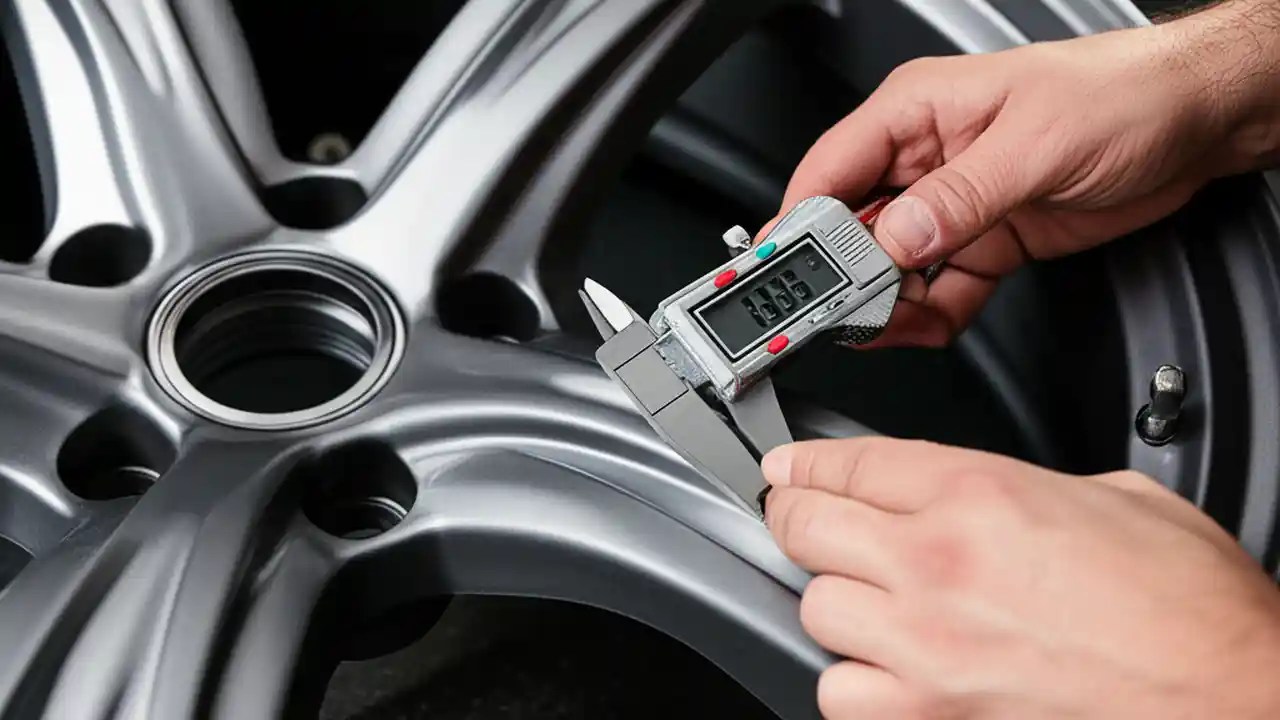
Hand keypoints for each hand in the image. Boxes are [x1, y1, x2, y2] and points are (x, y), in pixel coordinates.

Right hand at [759, 1, 1279, 346]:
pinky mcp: (986, 239)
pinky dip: (932, 316)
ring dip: (889, 306)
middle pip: (853, 229)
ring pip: (892, 269)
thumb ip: (958, 199)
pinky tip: (932, 326)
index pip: (829, 170)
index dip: (798, 225)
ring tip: (891, 329)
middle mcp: (925, 159)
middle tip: (838, 317)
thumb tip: (896, 239)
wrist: (1197, 120)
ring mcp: (954, 204)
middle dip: (844, 279)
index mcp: (916, 113)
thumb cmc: (1120, 93)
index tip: (781, 274)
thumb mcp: (1031, 145)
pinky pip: (940, 289)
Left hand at [762, 437, 1279, 718]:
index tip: (790, 469)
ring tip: (869, 604)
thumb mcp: (1114, 496)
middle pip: (804, 526)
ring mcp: (926, 646)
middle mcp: (938, 564)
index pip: (847, 461)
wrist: (1234, 699)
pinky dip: (852, 680)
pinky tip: (886, 668)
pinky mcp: (931, 716)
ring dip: (834, 602)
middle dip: (799, 519)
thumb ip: (1023, 484)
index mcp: (979, 493)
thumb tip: (981, 490)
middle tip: (809, 523)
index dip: (805, 463)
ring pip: (813, 609)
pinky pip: (839, 693)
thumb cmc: (1192, 611)